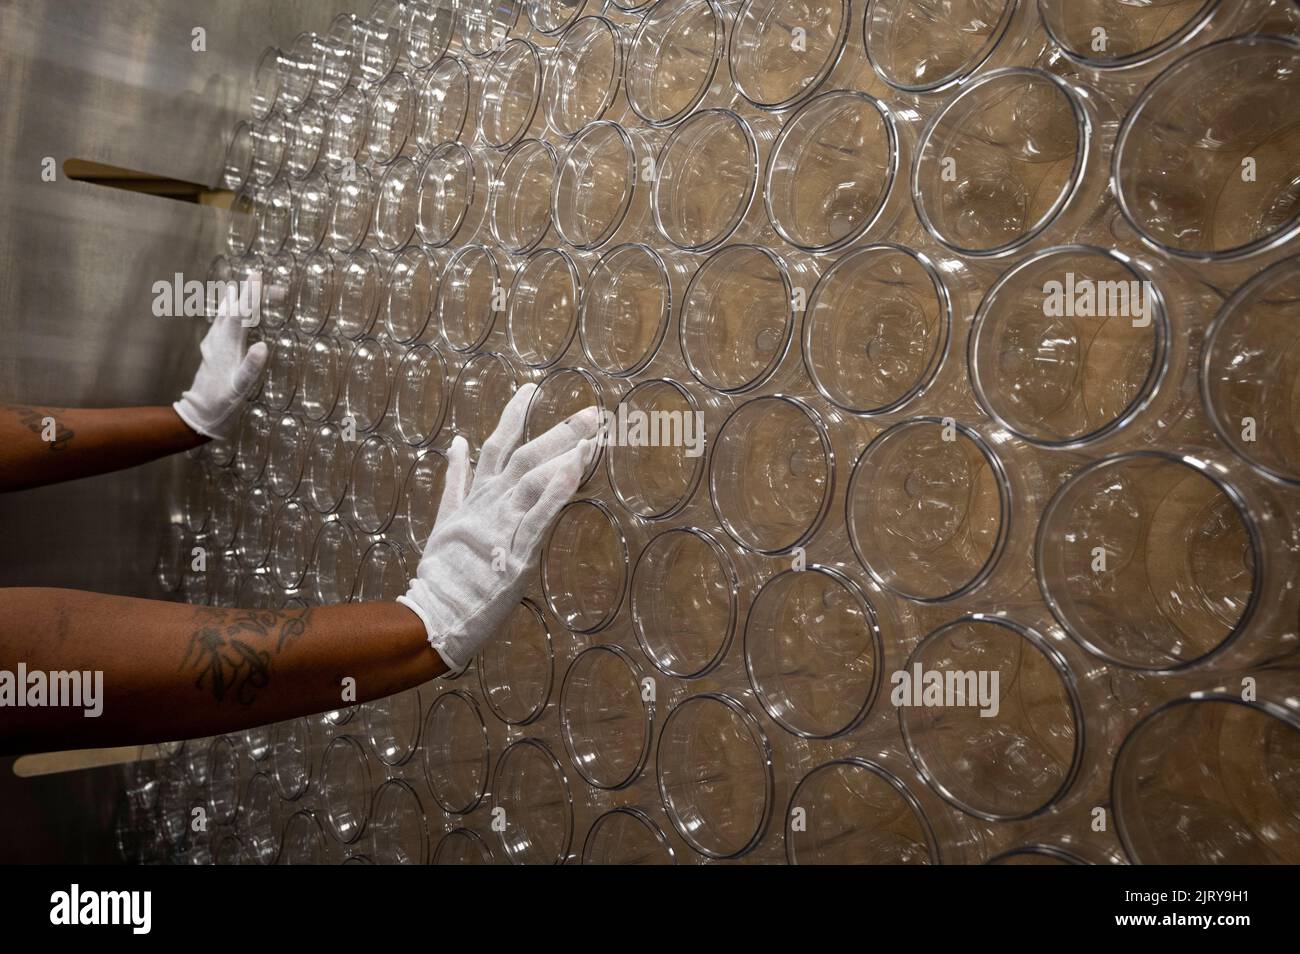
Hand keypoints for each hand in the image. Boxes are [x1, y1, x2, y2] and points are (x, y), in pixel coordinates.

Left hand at [172, 272, 271, 438]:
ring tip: (238, 286)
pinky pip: (220, 326)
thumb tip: (263, 346)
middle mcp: (218, 341)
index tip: (258, 275)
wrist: (198, 416)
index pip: (241, 314)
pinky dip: (227, 314)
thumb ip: (250, 367)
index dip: (250, 294)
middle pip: (232, 309)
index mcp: (227, 346)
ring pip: (223, 316)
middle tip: (260, 278)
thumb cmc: (221, 404)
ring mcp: (213, 346)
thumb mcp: (239, 389)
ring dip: (233, 300)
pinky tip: (226, 316)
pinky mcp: (211, 352)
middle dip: (246, 293)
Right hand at [397, 384, 597, 672]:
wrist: (435, 615)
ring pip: (534, 479)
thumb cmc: (443, 574)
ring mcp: (502, 526)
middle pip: (525, 456)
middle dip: (559, 430)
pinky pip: (540, 515)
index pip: (496, 445)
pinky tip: (576, 466)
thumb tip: (457, 443)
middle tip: (592, 411)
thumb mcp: (444, 520)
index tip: (532, 388)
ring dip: (564, 452)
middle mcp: (490, 505)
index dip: (513, 414)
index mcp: (476, 498)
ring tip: (594, 433)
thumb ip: (455, 481)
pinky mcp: (517, 551)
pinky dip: (558, 488)